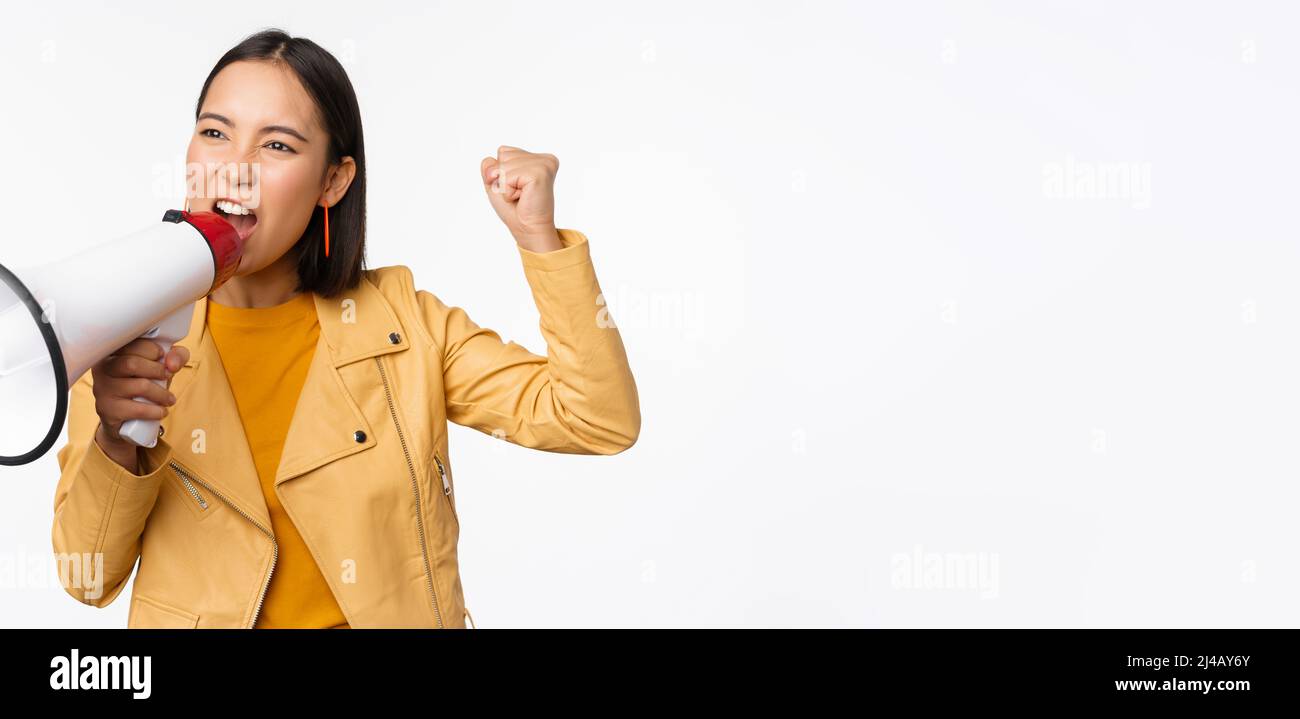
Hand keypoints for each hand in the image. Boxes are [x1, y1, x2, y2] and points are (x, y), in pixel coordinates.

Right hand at [90, 338, 187, 471]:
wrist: (127, 418)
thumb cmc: (144, 383)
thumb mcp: (161, 365)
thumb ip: (175, 356)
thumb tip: (173, 363)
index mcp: (113, 351)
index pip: (129, 343)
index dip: (152, 349)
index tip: (162, 356)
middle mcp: (102, 368)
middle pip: (132, 363)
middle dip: (157, 370)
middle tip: (168, 376)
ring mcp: (102, 389)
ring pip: (138, 386)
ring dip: (161, 393)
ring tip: (169, 399)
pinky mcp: (107, 409)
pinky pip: (136, 409)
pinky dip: (155, 411)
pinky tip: (161, 411)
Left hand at [480, 145, 562, 251]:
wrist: (527, 228)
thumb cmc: (514, 208)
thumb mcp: (496, 183)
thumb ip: (490, 167)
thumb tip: (489, 158)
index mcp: (537, 158)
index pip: (503, 151)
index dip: (500, 171)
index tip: (515, 186)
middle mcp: (544, 159)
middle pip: (503, 155)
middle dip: (502, 177)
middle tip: (518, 193)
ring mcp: (544, 164)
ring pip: (504, 165)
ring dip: (505, 186)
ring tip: (521, 196)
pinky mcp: (540, 173)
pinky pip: (508, 176)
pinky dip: (508, 191)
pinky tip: (523, 197)